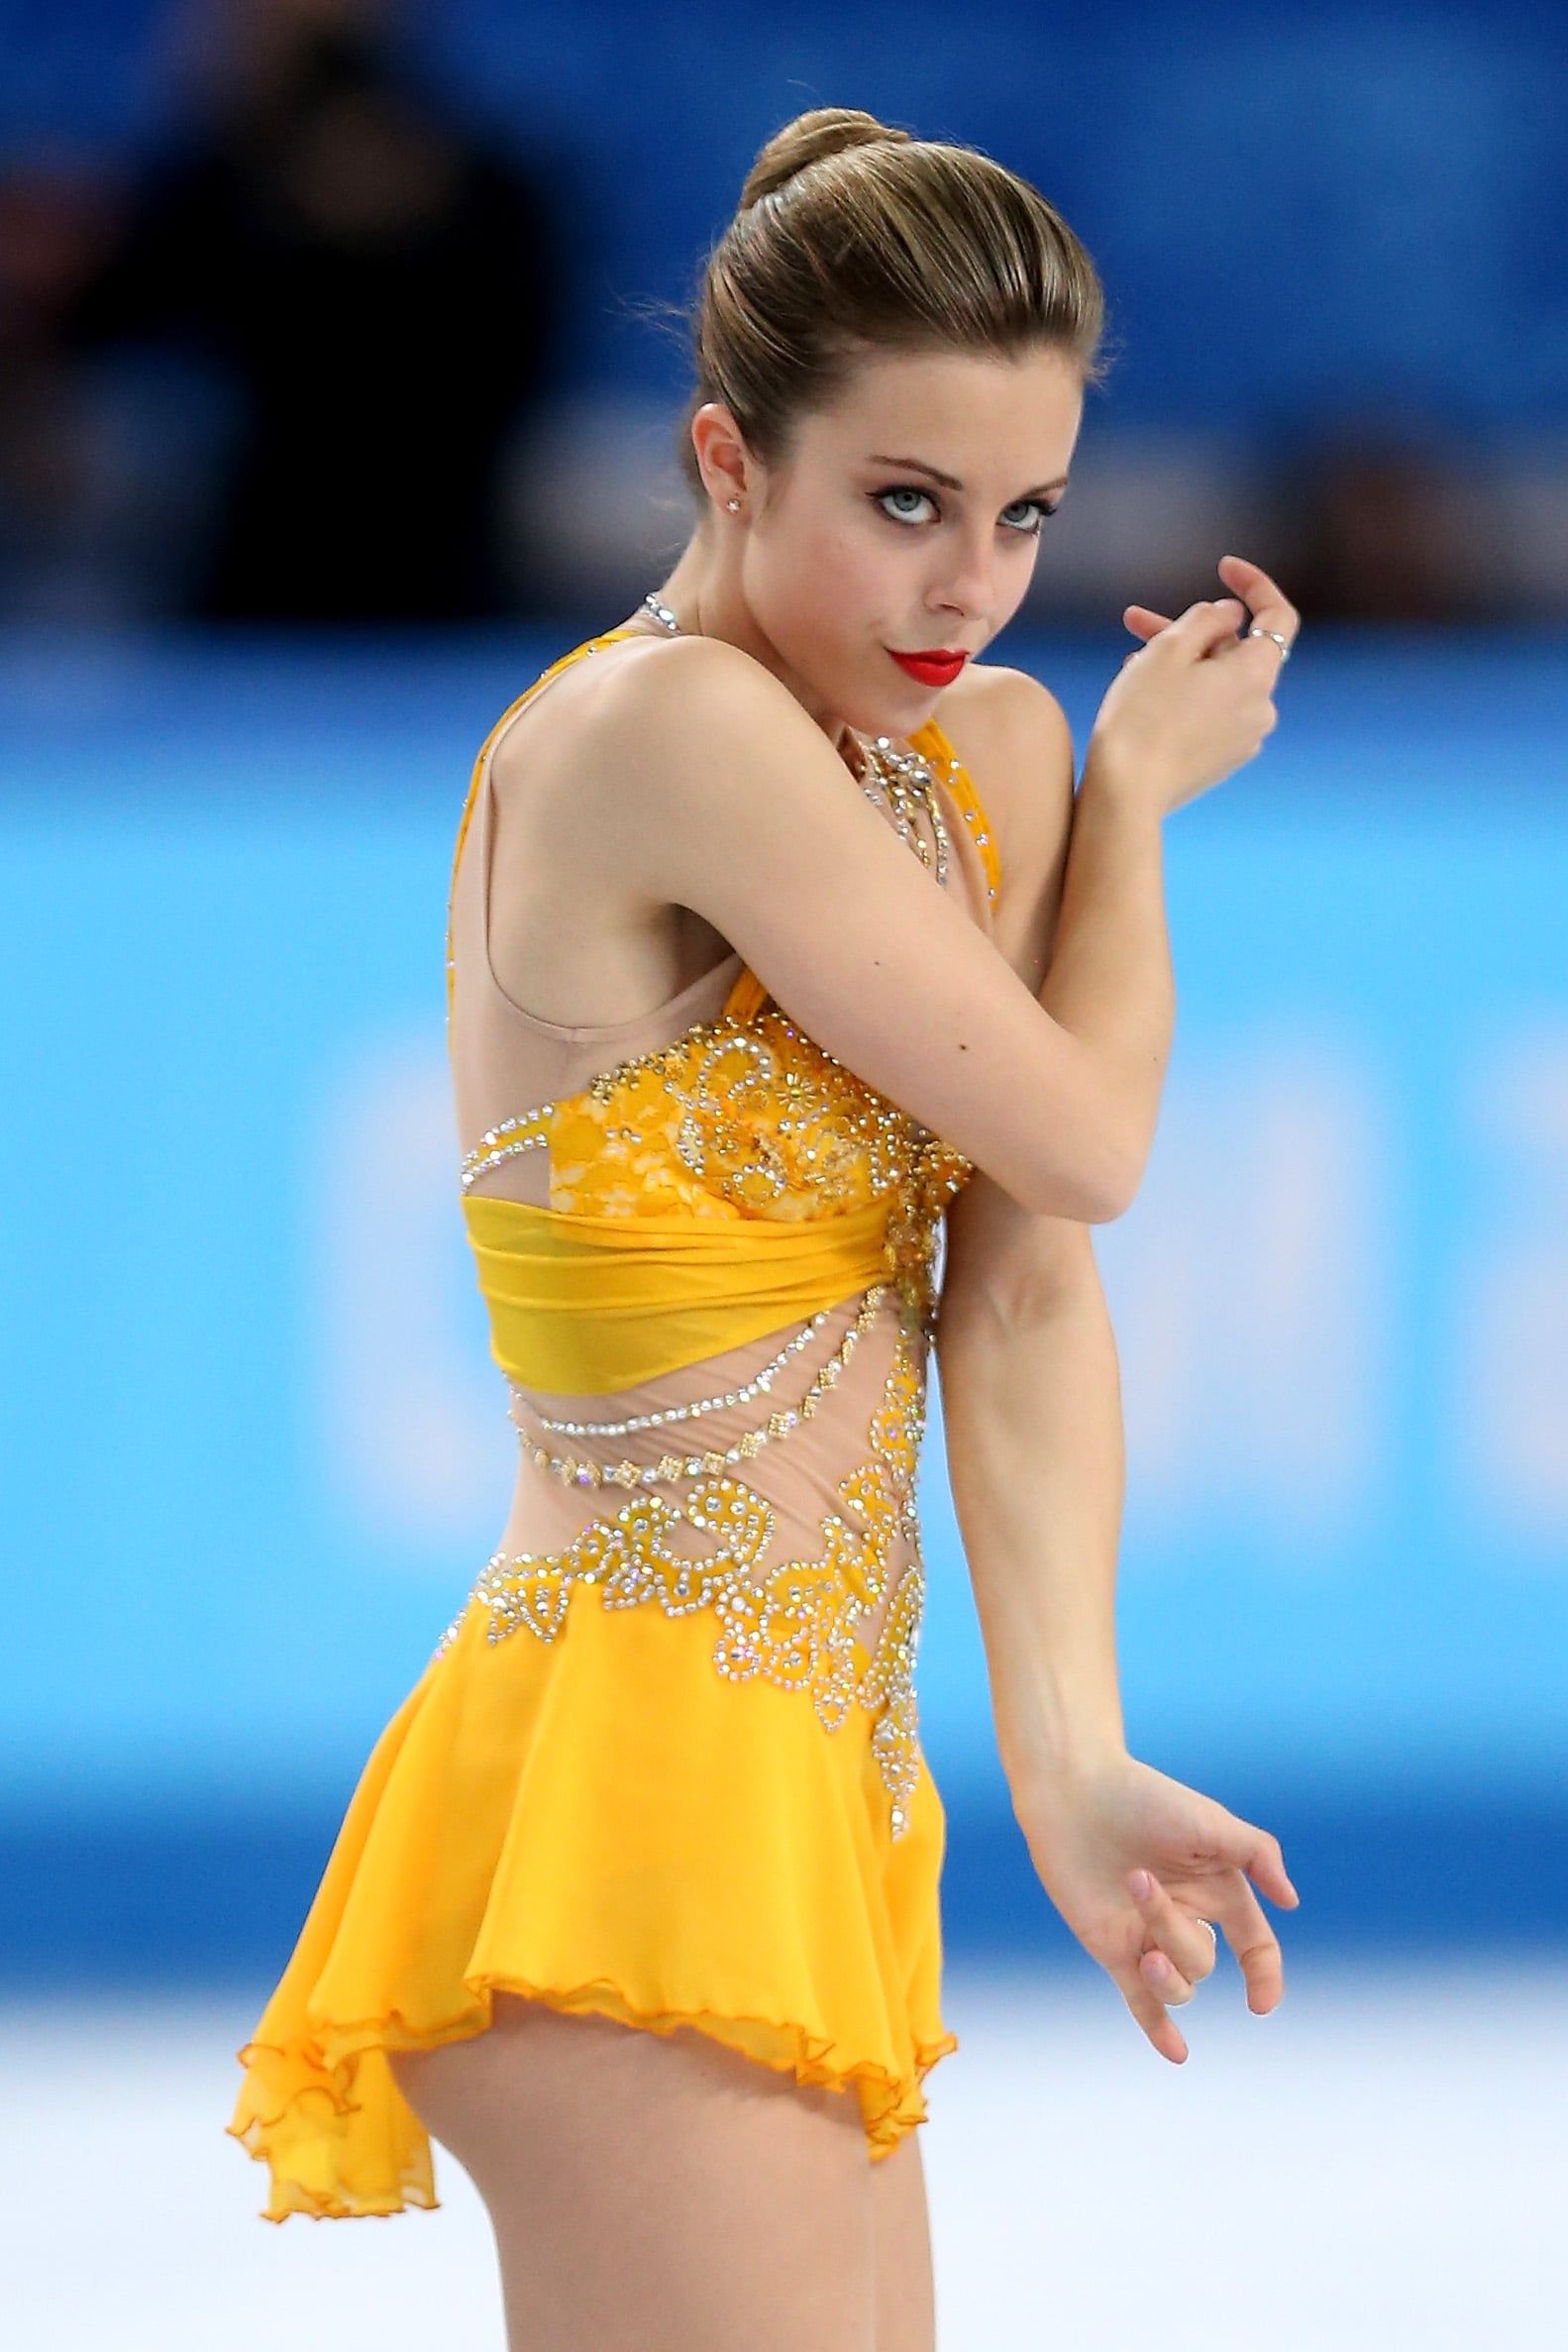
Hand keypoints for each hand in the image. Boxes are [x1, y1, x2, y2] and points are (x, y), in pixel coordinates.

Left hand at [1013, 1749, 1299, 2063]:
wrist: (1073, 1790)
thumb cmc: (1142, 1797)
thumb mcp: (1209, 1820)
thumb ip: (1256, 1854)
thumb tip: (1291, 1902)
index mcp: (1217, 1887)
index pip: (1255, 1945)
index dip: (1265, 1976)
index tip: (1259, 2003)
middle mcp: (1187, 1915)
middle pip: (1205, 1961)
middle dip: (1176, 1932)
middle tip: (1137, 1880)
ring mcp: (1147, 1934)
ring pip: (1177, 1986)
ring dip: (1165, 1976)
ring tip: (1139, 1949)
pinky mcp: (1112, 1946)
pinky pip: (1141, 2002)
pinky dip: (1159, 2029)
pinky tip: (1178, 2054)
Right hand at [1084, 554, 1298, 820]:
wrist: (1126, 794)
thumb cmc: (1142, 717)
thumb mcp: (1169, 649)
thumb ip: (1205, 619)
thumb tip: (1231, 614)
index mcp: (1257, 675)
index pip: (1278, 614)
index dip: (1254, 584)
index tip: (1224, 568)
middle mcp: (1261, 708)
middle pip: (1235, 650)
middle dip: (1190, 631)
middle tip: (1138, 621)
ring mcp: (1244, 738)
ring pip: (1218, 681)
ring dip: (1181, 663)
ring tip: (1131, 658)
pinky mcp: (1222, 760)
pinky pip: (1211, 711)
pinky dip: (1185, 693)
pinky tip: (1144, 692)